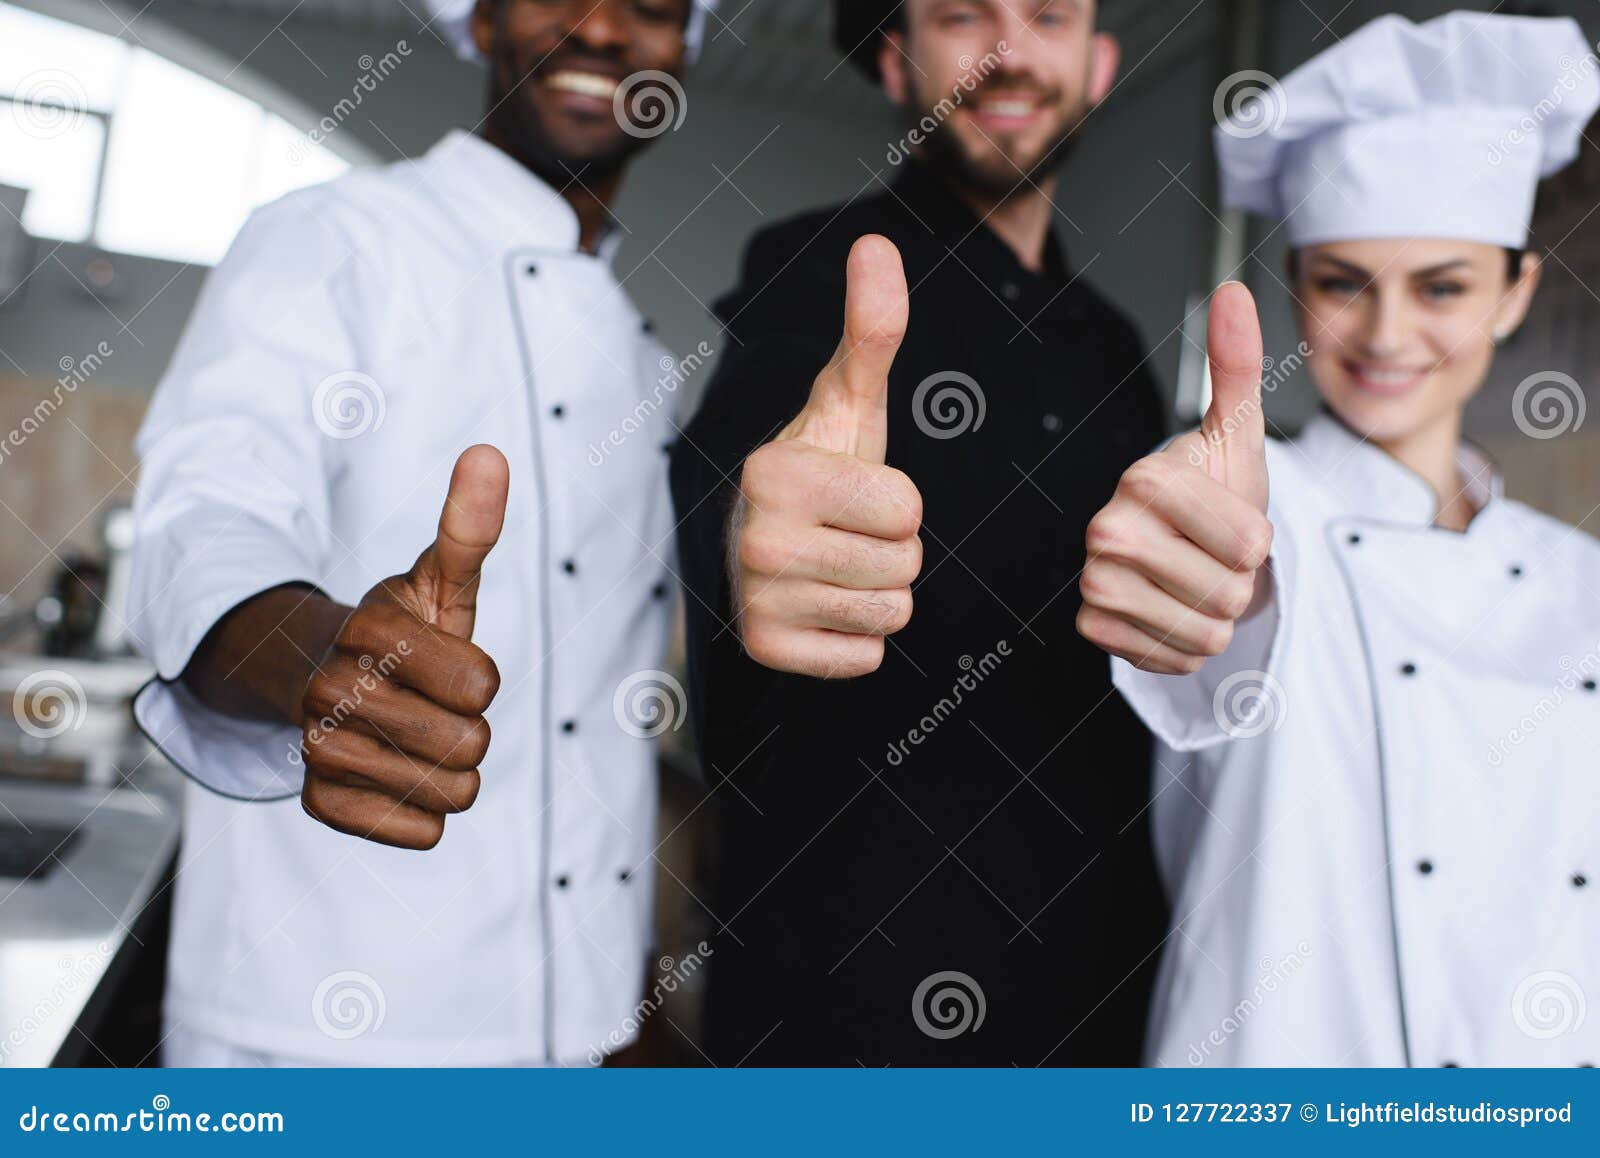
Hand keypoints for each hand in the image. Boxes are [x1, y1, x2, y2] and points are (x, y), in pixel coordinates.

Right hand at [300, 445, 508, 848]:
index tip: (447, 665)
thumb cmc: (396, 633)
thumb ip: (467, 529)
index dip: (480, 679)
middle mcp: (333, 690)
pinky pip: (420, 834)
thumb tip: (489, 453)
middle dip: (471, 730)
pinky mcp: (320, 803)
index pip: (482, 686)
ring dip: (450, 772)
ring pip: (451, 794)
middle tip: (434, 707)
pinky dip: (423, 813)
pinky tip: (395, 775)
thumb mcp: (435, 581)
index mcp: (369, 631)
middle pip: (471, 746)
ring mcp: (319, 750)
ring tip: (414, 738)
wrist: (316, 679)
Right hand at [732, 234, 923, 678]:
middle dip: (893, 550)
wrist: (759, 543)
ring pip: (892, 613)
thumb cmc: (820, 469)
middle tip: (848, 534)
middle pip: (906, 565)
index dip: (899, 502)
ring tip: (838, 567)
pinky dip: (856, 638)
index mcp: (776, 472)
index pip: (909, 510)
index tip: (856, 492)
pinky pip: (867, 658)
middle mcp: (757, 538)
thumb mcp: (850, 402)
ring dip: (880, 593)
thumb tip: (877, 244)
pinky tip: (823, 606)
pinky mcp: (767, 651)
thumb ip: (871, 330)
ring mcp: (757, 600)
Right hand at [1077, 282, 1273, 674]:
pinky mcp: (1092, 626)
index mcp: (1146, 479)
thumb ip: (1237, 365)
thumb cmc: (1211, 492)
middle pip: (1228, 592)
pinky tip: (1169, 612)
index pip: (1250, 543)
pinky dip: (1183, 645)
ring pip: (1205, 632)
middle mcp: (1107, 529)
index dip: (1259, 542)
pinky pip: (1173, 658)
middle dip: (1238, 583)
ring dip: (1215, 618)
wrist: (1171, 547)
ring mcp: (1095, 581)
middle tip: (1212, 556)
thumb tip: (1231, 290)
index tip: (1231, 523)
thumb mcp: (1237, 433)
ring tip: (1194, 582)